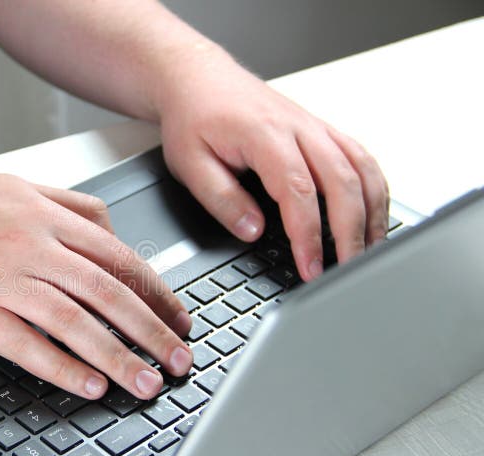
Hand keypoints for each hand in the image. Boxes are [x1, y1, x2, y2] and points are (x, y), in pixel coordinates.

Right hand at [0, 172, 191, 399]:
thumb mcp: (17, 187)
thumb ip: (71, 206)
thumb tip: (114, 233)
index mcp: (45, 214)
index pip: (120, 257)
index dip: (157, 293)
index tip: (178, 319)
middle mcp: (30, 244)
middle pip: (109, 292)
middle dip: (152, 331)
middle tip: (180, 360)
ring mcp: (1, 279)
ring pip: (76, 322)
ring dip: (118, 357)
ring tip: (146, 383)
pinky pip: (28, 345)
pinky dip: (64, 368)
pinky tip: (89, 385)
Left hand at [156, 46, 388, 280]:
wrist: (197, 78)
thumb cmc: (193, 117)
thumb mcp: (189, 163)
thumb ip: (221, 198)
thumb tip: (252, 231)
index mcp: (264, 134)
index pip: (298, 191)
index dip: (309, 235)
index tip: (311, 267)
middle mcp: (298, 127)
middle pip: (343, 181)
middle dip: (351, 232)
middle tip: (348, 270)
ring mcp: (314, 126)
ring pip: (362, 168)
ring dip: (372, 212)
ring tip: (369, 251)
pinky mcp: (320, 129)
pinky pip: (360, 158)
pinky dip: (374, 189)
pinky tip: (373, 215)